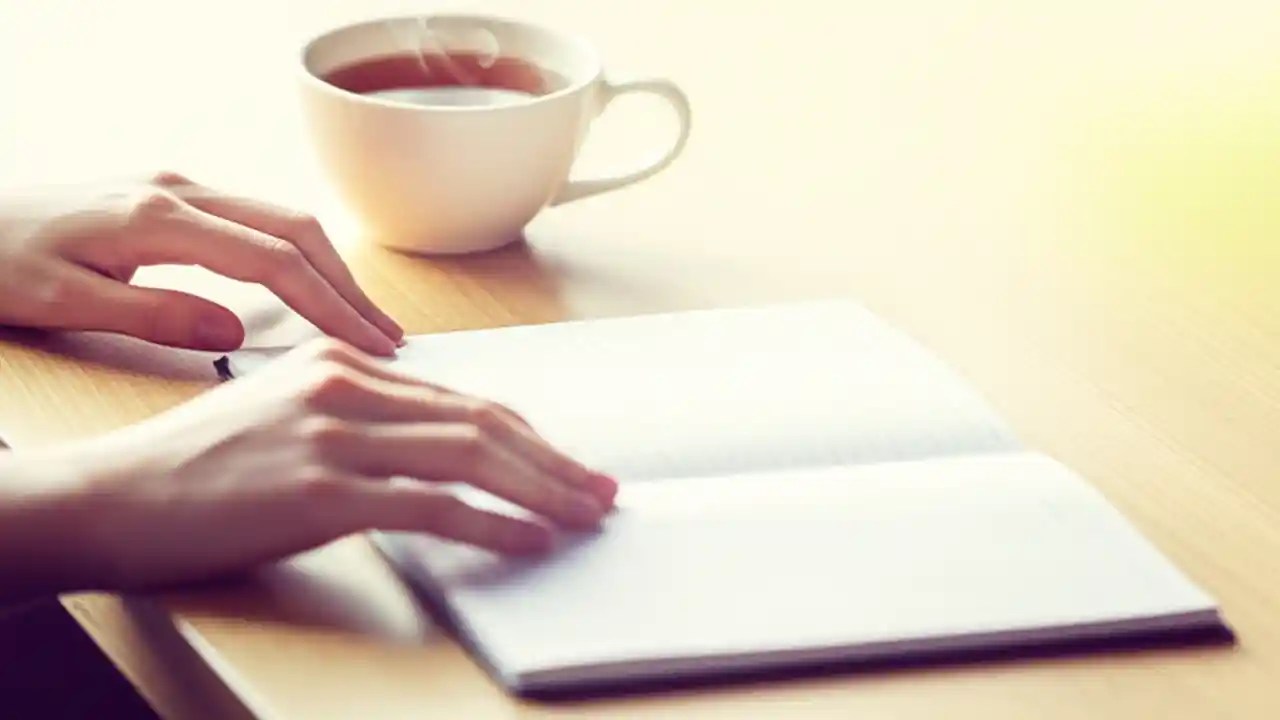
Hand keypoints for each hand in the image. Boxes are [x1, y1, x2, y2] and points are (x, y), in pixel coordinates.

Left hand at [0, 171, 401, 354]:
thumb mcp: (60, 303)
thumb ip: (153, 316)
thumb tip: (236, 335)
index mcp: (158, 218)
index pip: (273, 260)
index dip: (329, 304)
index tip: (368, 343)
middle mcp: (178, 192)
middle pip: (294, 228)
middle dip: (348, 283)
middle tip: (388, 336)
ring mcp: (177, 189)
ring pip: (281, 220)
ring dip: (329, 267)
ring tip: (363, 317)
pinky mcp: (169, 198)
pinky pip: (255, 221)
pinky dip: (296, 256)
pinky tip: (310, 286)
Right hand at [0, 339, 616, 592]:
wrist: (112, 497)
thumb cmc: (197, 467)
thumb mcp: (284, 417)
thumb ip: (358, 419)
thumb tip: (435, 445)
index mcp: (343, 362)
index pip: (465, 399)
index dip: (530, 435)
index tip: (570, 463)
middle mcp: (347, 386)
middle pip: (483, 420)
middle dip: (554, 461)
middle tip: (601, 492)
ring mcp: (335, 436)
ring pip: (470, 456)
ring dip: (542, 490)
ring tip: (584, 517)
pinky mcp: (321, 490)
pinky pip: (433, 506)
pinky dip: (492, 525)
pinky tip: (528, 541)